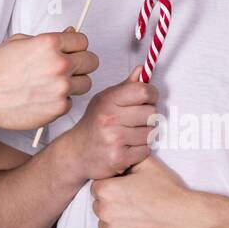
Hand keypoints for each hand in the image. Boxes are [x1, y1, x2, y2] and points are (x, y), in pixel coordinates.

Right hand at [0, 30, 97, 130]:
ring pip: (86, 83)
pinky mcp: (58, 108)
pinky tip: (44, 97)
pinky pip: (70, 101)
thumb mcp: (18, 42)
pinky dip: (60, 100)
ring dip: (75, 82)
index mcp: (49, 43)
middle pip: (92, 61)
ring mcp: (60, 88)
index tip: (72, 50)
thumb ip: (48, 39)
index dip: (76, 45)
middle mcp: (59, 64)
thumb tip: (69, 33)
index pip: (82, 40)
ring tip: (55, 83)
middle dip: (82, 62)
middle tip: (70, 66)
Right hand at [62, 65, 156, 179]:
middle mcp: (110, 118)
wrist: (76, 152)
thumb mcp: (105, 100)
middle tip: (137, 119)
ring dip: (145, 134)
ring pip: (151, 132)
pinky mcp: (120, 157)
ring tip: (131, 134)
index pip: (143, 91)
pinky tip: (128, 146)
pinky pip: (146, 149)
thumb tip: (142, 69)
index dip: (151, 94)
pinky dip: (141, 149)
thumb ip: (126, 86)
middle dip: (148, 116)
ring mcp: (115, 139)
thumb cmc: (93, 125)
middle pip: (152, 112)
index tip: (148, 98)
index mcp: (108, 100)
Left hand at [90, 155, 197, 227]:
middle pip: (100, 207)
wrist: (187, 219)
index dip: (113, 187)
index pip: (98, 187)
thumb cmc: (168, 192)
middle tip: (135, 204)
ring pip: (106, 225)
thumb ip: (127, 160)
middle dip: (113, 205)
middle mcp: (104, 212)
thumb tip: (121, 157)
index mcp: (106, 190)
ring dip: (118, 222)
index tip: (127, 191)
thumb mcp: (146, 164)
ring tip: (139, 218)